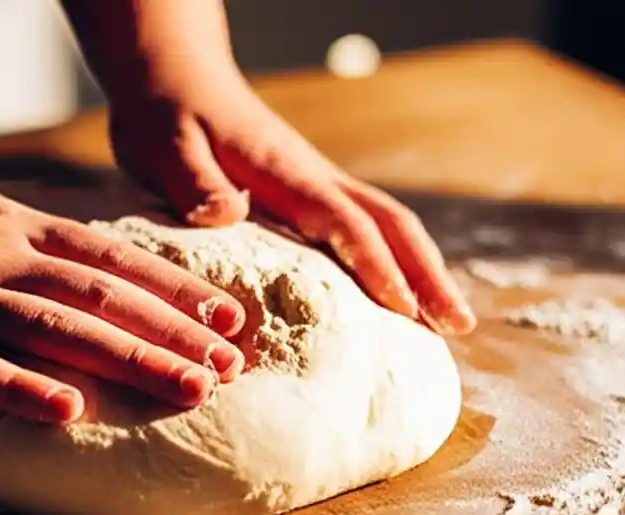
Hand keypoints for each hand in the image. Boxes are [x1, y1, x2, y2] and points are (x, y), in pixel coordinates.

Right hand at [0, 171, 247, 423]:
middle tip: (228, 368)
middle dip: (171, 333)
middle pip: (99, 296)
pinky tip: (71, 411)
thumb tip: (109, 273)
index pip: (111, 258)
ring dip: (129, 359)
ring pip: (53, 330)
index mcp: (13, 225)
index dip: (175, 289)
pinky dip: (22, 389)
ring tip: (188, 389)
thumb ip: (37, 241)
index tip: (227, 320)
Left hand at [108, 75, 475, 334]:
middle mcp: (315, 177)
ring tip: (452, 322)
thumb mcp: (164, 147)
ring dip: (424, 269)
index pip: (343, 221)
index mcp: (285, 172)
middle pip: (390, 223)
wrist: (176, 78)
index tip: (404, 308)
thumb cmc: (167, 114)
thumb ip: (193, 182)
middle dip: (428, 274)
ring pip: (388, 225)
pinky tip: (405, 296)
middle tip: (460, 326)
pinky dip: (398, 260)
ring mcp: (318, 184)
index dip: (375, 264)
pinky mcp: (311, 193)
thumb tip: (225, 213)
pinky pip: (368, 228)